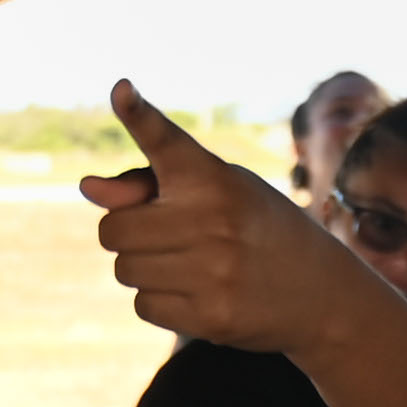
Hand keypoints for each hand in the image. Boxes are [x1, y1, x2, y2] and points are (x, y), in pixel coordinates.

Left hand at [85, 84, 377, 357]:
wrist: (322, 293)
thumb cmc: (257, 229)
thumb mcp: (219, 190)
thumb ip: (148, 182)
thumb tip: (85, 187)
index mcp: (215, 179)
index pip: (166, 141)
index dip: (139, 114)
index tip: (121, 90)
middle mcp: (213, 220)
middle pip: (112, 229)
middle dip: (127, 232)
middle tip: (166, 234)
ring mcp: (212, 271)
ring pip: (124, 270)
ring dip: (144, 268)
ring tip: (190, 264)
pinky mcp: (211, 316)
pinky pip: (143, 306)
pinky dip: (160, 301)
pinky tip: (198, 293)